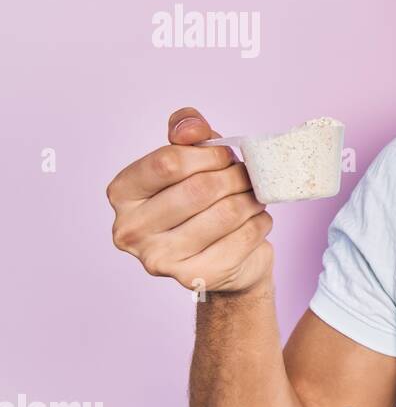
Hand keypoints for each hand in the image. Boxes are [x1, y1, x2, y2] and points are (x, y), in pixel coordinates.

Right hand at [107, 108, 273, 294]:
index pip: (168, 161)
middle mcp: (131, 230)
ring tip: (253, 198)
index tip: (226, 156)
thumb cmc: (203, 200)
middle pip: (200, 189)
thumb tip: (192, 128)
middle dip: (235, 177)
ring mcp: (160, 259)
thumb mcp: (192, 156)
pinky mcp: (195, 278)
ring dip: (251, 200)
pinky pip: (244, 237)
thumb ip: (187, 130)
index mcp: (123, 193)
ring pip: (226, 213)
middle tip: (247, 177)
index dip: (209, 154)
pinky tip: (255, 221)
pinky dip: (260, 223)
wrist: (224, 256)